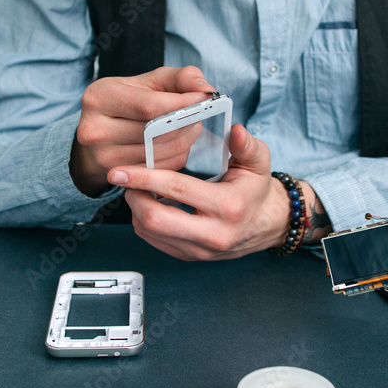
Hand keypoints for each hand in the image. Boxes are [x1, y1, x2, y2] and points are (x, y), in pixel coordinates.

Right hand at [70, 66, 215, 195]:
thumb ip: (181, 77)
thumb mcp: (149, 81)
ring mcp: (105, 157)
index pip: (149, 106)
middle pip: (157, 131)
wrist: (99, 134)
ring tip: (189, 125)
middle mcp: (96, 130)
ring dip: (186, 138)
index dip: (181, 104)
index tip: (203, 100)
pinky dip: (177, 155)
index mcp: (100, 98)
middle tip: (199, 113)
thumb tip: (205, 90)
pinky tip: (177, 142)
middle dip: (186, 121)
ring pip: (163, 151)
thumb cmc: (129, 101)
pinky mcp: (119, 177)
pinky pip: (163, 168)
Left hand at [106, 124, 291, 260]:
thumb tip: (236, 130)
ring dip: (136, 209)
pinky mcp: (190, 257)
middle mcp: (213, 234)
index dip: (144, 178)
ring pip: (150, 233)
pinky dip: (144, 222)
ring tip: (139, 189)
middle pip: (155, 220)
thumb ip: (246, 145)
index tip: (120, 170)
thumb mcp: (259, 162)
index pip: (176, 190)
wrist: (267, 225)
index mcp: (228, 206)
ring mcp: (200, 250)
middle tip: (128, 180)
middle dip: (133, 197)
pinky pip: (154, 242)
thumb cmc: (257, 189)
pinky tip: (150, 204)